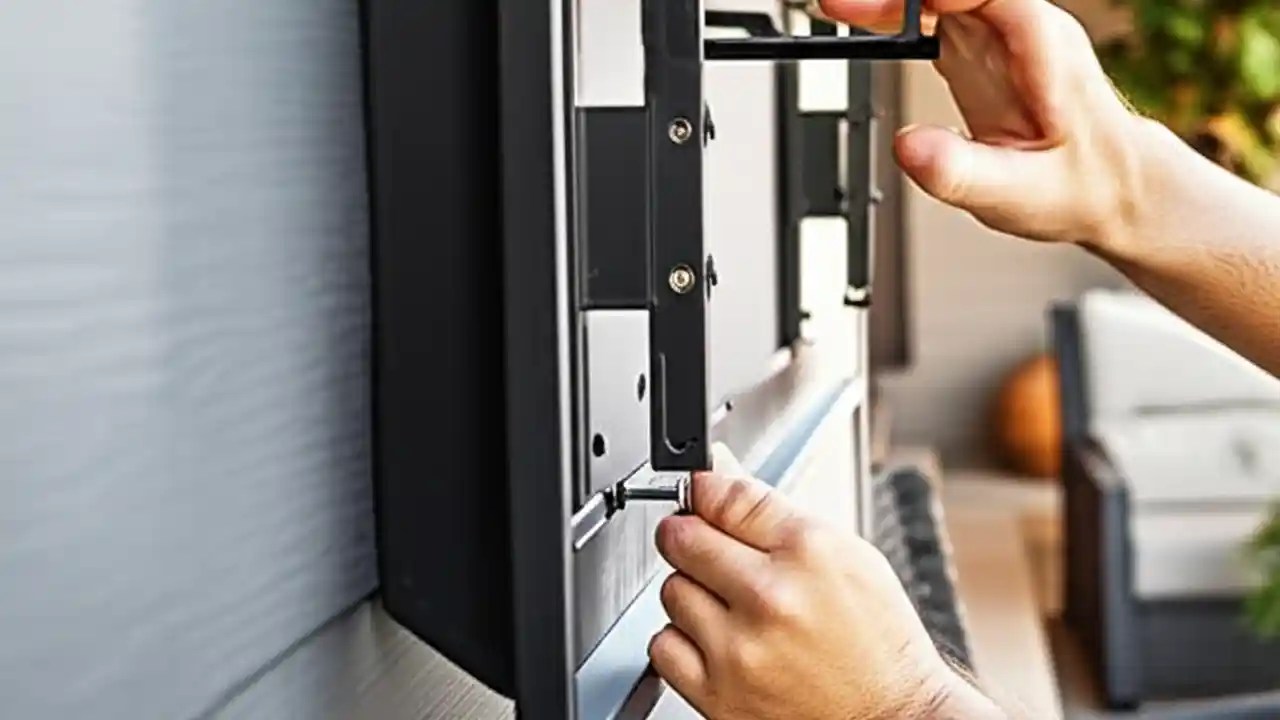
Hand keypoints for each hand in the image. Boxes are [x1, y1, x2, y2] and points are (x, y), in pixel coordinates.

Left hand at [648, 445, 999, 718]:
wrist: (891, 716)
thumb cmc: (876, 640)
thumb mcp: (845, 554)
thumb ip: (770, 510)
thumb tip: (715, 473)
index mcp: (807, 552)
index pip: (721, 495)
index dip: (705, 491)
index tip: (704, 497)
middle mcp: (769, 598)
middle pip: (682, 537)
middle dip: (691, 538)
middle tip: (715, 554)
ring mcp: (739, 650)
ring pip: (671, 590)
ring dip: (693, 593)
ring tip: (734, 609)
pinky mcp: (718, 695)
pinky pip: (663, 646)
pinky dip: (683, 641)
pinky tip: (719, 643)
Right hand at [821, 0, 1149, 250]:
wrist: (1109, 189)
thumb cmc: (1079, 186)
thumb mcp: (1018, 194)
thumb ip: (961, 171)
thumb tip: (907, 147)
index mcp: (1040, 44)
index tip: (881, 5)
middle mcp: (1016, 28)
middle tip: (835, 6)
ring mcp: (993, 34)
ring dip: (885, 3)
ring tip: (834, 9)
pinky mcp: (973, 50)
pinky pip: (925, 14)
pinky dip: (888, 14)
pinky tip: (855, 19)